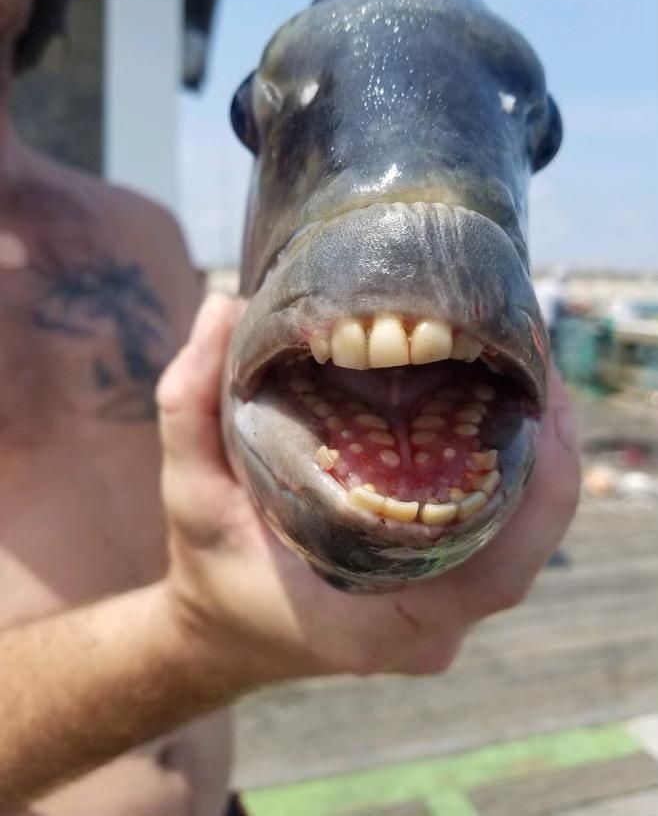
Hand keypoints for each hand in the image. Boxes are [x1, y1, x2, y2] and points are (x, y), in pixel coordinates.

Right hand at [157, 294, 579, 689]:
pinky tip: (506, 410)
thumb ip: (190, 402)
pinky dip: (515, 474)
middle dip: (548, 454)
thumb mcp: (188, 491)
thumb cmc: (211, 567)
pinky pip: (500, 533)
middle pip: (523, 546)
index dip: (543, 495)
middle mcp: (424, 628)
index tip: (546, 404)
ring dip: (537, 457)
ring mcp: (441, 611)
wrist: (224, 626)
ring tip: (530, 375)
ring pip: (519, 538)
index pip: (495, 578)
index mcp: (370, 624)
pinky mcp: (442, 586)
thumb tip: (224, 305)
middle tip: (538, 364)